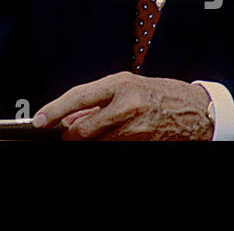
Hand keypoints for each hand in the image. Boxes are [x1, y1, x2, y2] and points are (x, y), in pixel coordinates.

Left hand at [32, 72, 213, 139]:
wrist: (195, 111)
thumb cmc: (159, 93)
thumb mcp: (126, 85)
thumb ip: (97, 99)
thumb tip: (69, 115)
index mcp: (119, 85)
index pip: (78, 97)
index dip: (54, 110)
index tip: (39, 120)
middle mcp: (126, 106)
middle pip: (82, 129)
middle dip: (70, 134)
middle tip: (68, 133)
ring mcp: (135, 130)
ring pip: (96, 143)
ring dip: (90, 141)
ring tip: (100, 131)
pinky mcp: (142, 145)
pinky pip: (114, 149)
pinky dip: (109, 145)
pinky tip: (114, 137)